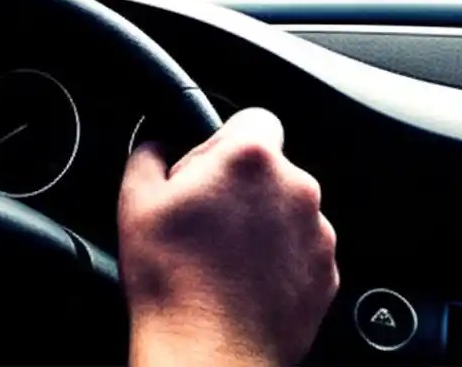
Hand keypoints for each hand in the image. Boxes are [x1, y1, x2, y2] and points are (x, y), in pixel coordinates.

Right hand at [119, 108, 337, 366]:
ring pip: (288, 209)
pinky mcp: (326, 273)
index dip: (226, 140)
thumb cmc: (172, 281)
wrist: (209, 352)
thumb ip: (149, 152)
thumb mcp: (136, 200)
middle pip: (271, 166)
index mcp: (249, 158)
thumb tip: (157, 143)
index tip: (208, 167)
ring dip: (261, 222)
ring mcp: (317, 233)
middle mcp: (295, 188)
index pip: (253, 117)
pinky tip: (243, 279)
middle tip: (205, 218)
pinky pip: (300, 249)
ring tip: (222, 256)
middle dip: (241, 184)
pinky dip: (278, 259)